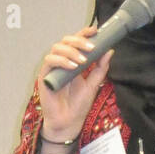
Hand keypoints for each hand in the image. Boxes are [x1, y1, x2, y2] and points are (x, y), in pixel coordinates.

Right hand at [36, 24, 113, 153]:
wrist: (68, 122)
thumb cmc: (78, 105)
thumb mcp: (93, 84)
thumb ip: (100, 68)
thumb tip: (110, 50)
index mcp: (72, 61)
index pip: (75, 41)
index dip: (83, 33)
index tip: (95, 31)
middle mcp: (61, 62)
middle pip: (66, 40)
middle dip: (79, 41)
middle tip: (91, 48)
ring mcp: (52, 68)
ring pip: (57, 48)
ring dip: (71, 51)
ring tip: (83, 61)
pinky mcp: (44, 76)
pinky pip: (50, 61)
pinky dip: (62, 60)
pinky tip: (72, 67)